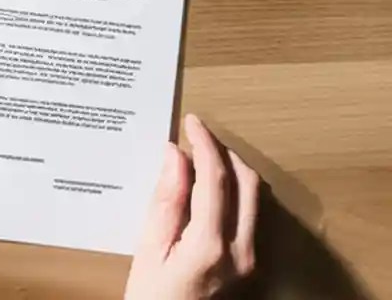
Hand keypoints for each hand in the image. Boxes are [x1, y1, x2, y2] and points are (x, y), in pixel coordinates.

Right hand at [124, 114, 260, 299]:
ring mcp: (253, 260)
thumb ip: (166, 201)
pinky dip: (236, 192)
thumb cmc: (152, 298)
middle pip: (247, 183)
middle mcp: (243, 251)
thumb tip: (175, 156)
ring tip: (202, 158)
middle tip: (198, 136)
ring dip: (233, 171)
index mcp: (211, 245)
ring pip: (256, 197)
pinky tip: (212, 188)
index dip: (205, 143)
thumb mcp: (149, 250)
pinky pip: (253, 215)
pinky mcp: (254, 264)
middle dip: (224, 152)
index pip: (215, 178)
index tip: (192, 123)